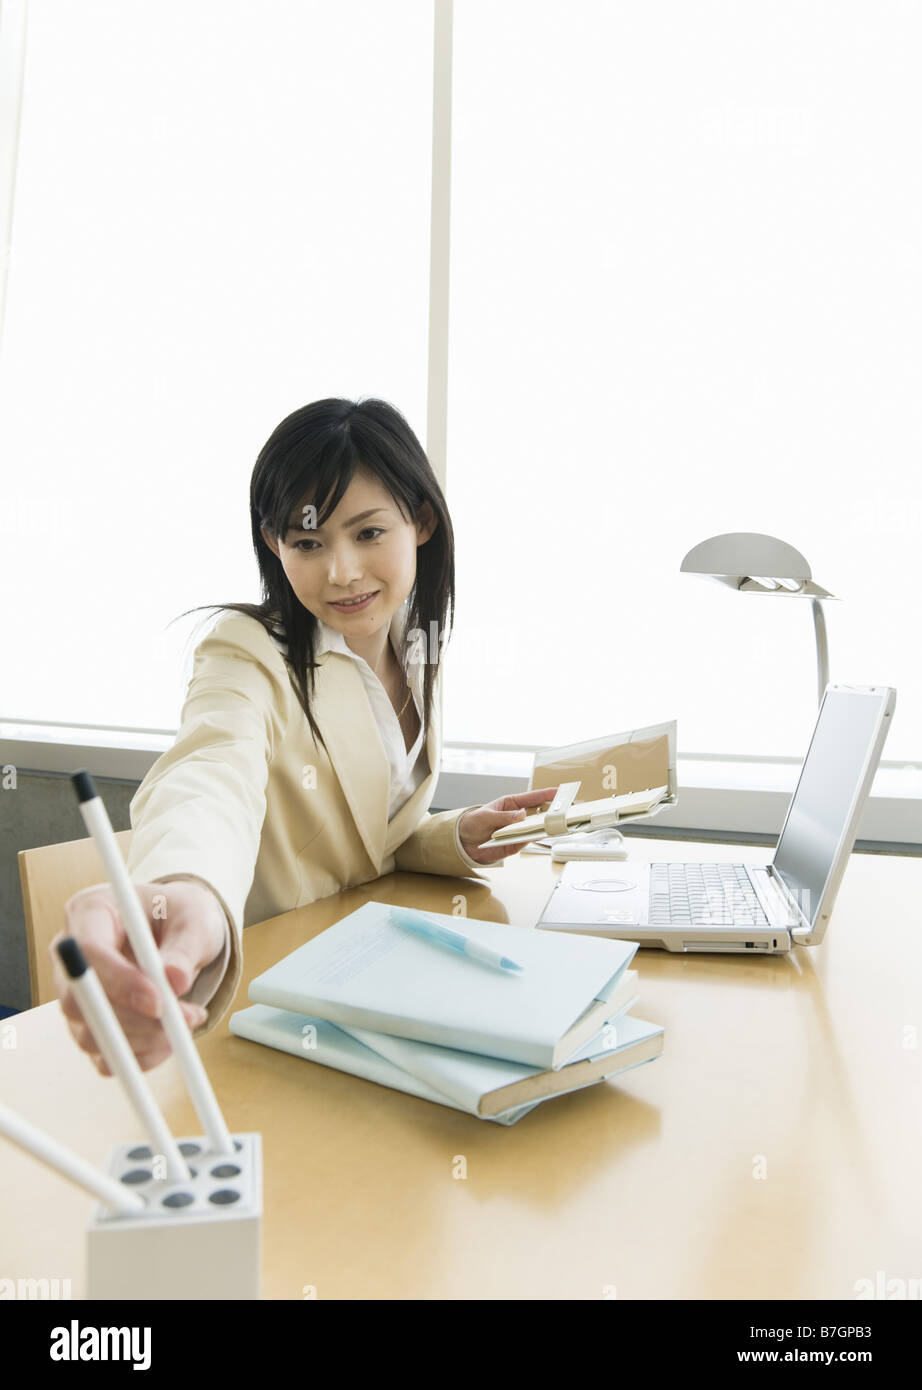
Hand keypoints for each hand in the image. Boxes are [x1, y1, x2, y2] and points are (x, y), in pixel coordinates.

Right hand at [50, 879, 227, 1073]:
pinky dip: (141, 1056)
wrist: (180, 934)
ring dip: (144, 1040)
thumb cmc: (181, 916)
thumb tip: (175, 981)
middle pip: (79, 1002)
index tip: (159, 1002)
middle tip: (185, 1020)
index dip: (120, 982)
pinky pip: (105, 1058)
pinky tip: (171, 1038)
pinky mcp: (89, 1027)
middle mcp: (72, 958)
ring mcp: (76, 996)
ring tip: (189, 1019)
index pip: (88, 952)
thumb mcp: (194, 920)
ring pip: (91, 1036)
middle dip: (134, 1020)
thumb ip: (184, 949)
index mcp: (90, 912)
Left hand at [457, 786, 560, 864]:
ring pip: (535, 828)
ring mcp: (517, 831)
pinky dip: (533, 839)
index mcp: (511, 804)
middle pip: (538, 813)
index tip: (559, 792)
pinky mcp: (514, 844)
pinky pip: (527, 841)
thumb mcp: (486, 816)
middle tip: (564, 809)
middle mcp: (517, 817)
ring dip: (545, 826)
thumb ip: (504, 817)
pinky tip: (539, 836)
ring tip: (555, 824)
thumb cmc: (472, 823)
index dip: (546, 794)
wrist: (462, 843)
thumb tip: (521, 816)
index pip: (532, 798)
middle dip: (552, 810)